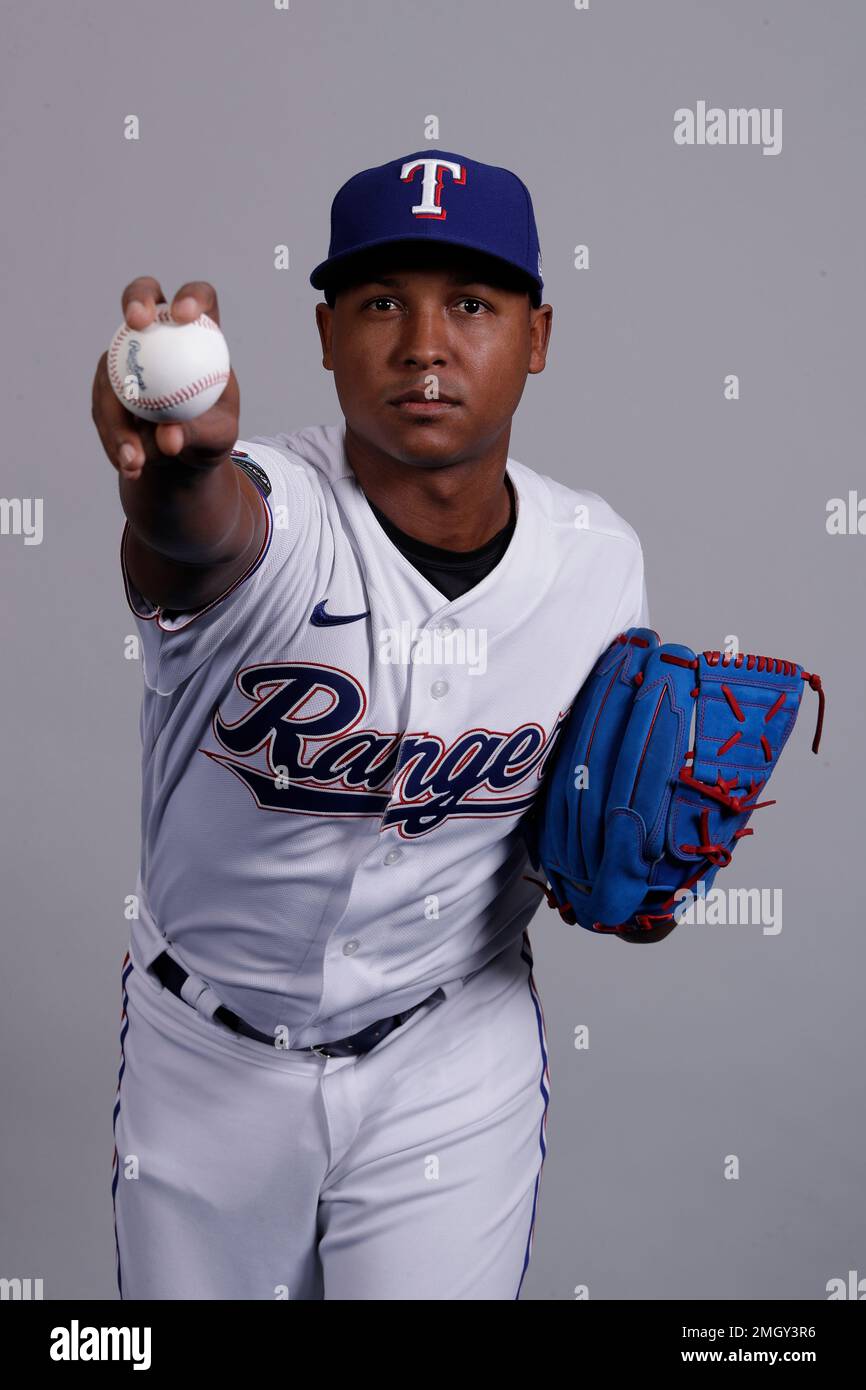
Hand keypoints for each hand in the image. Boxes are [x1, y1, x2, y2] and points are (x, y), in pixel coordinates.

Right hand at [91, 277, 239, 481]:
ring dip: (118, 408)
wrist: (181, 457)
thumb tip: (168, 437)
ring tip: (135, 458)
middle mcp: (160, 334)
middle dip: (136, 299)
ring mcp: (128, 353)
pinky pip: (103, 403)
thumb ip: (198, 434)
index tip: (183, 316)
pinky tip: (129, 464)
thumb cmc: (209, 437)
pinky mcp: (108, 380)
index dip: (191, 296)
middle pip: (142, 298)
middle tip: (136, 323)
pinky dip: (115, 435)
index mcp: (200, 335)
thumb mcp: (216, 439)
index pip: (200, 299)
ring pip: (113, 361)